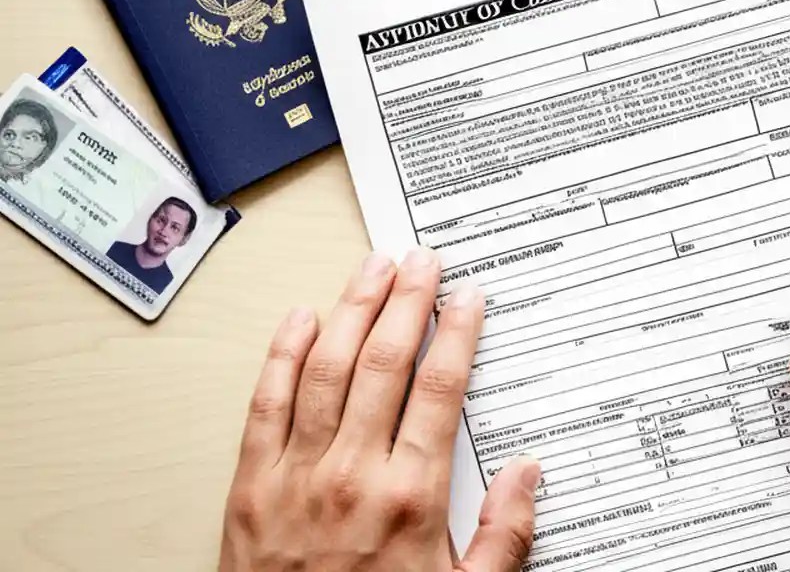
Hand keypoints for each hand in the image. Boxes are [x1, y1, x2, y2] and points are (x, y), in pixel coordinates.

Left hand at [219, 248, 540, 571]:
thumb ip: (504, 536)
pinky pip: (266, 403)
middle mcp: (354, 474)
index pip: (439, 388)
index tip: (466, 299)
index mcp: (412, 497)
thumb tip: (528, 474)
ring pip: (327, 368)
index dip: (456, 333)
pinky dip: (283, 355)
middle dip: (406, 301)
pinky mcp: (252, 485)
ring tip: (372, 269)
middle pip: (384, 362)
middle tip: (421, 262)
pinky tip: (301, 320)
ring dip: (352, 308)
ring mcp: (298, 475)